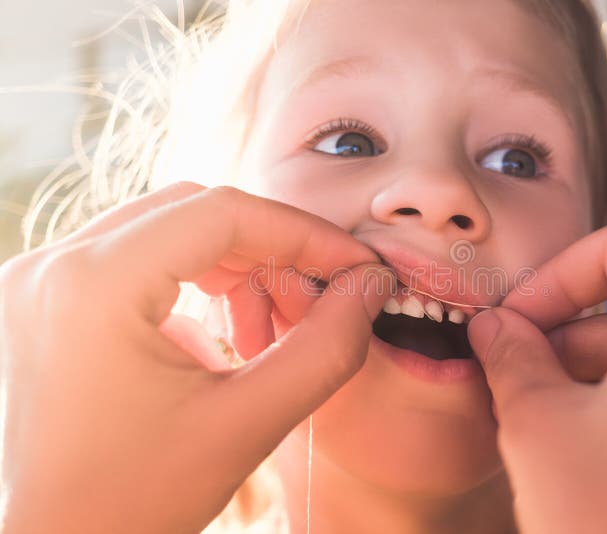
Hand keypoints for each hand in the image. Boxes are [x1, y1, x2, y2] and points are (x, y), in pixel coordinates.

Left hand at [0, 183, 393, 532]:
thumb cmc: (131, 503)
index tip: (353, 267)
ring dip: (236, 266)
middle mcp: (52, 265)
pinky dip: (197, 280)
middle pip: (195, 212)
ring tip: (269, 330)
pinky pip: (139, 257)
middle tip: (320, 297)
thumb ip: (324, 350)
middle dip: (271, 249)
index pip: (222, 213)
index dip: (304, 234)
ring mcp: (41, 279)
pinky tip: (224, 336)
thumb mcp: (245, 426)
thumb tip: (368, 287)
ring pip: (169, 229)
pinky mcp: (47, 298)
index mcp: (91, 286)